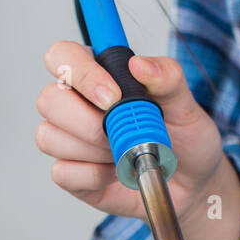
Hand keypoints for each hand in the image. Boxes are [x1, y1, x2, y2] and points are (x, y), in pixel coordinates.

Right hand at [37, 40, 226, 222]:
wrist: (191, 184)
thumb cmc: (184, 138)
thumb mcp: (186, 104)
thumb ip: (168, 77)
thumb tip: (140, 64)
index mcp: (99, 74)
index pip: (63, 55)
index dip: (80, 73)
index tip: (112, 96)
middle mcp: (76, 103)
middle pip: (48, 99)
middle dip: (87, 121)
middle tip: (120, 133)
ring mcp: (69, 138)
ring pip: (49, 137)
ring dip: (94, 150)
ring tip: (124, 153)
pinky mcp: (70, 173)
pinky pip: (62, 172)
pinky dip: (94, 176)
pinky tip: (116, 173)